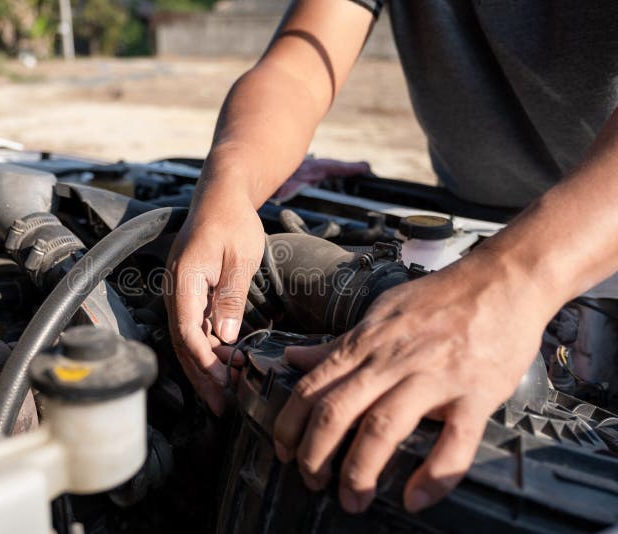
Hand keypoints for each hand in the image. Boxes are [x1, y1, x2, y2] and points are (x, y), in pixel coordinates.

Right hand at [164, 191, 264, 413]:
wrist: (221, 196)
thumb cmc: (232, 221)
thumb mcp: (240, 257)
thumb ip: (231, 297)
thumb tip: (225, 338)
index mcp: (184, 280)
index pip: (188, 331)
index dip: (204, 362)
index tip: (222, 385)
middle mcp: (176, 291)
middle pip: (183, 343)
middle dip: (201, 377)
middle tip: (220, 406)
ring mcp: (181, 293)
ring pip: (188, 339)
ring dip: (204, 368)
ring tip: (223, 395)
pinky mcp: (191, 294)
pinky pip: (195, 328)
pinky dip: (208, 350)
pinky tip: (223, 366)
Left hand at [272, 251, 552, 512]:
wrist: (503, 279)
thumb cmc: (438, 299)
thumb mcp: (379, 313)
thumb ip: (337, 344)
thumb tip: (294, 358)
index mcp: (367, 341)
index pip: (312, 386)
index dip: (290, 425)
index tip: (283, 452)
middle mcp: (392, 359)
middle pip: (338, 411)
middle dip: (315, 455)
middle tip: (311, 483)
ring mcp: (435, 375)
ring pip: (384, 426)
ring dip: (361, 470)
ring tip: (352, 501)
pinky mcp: (477, 392)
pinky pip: (454, 441)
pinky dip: (434, 475)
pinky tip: (416, 499)